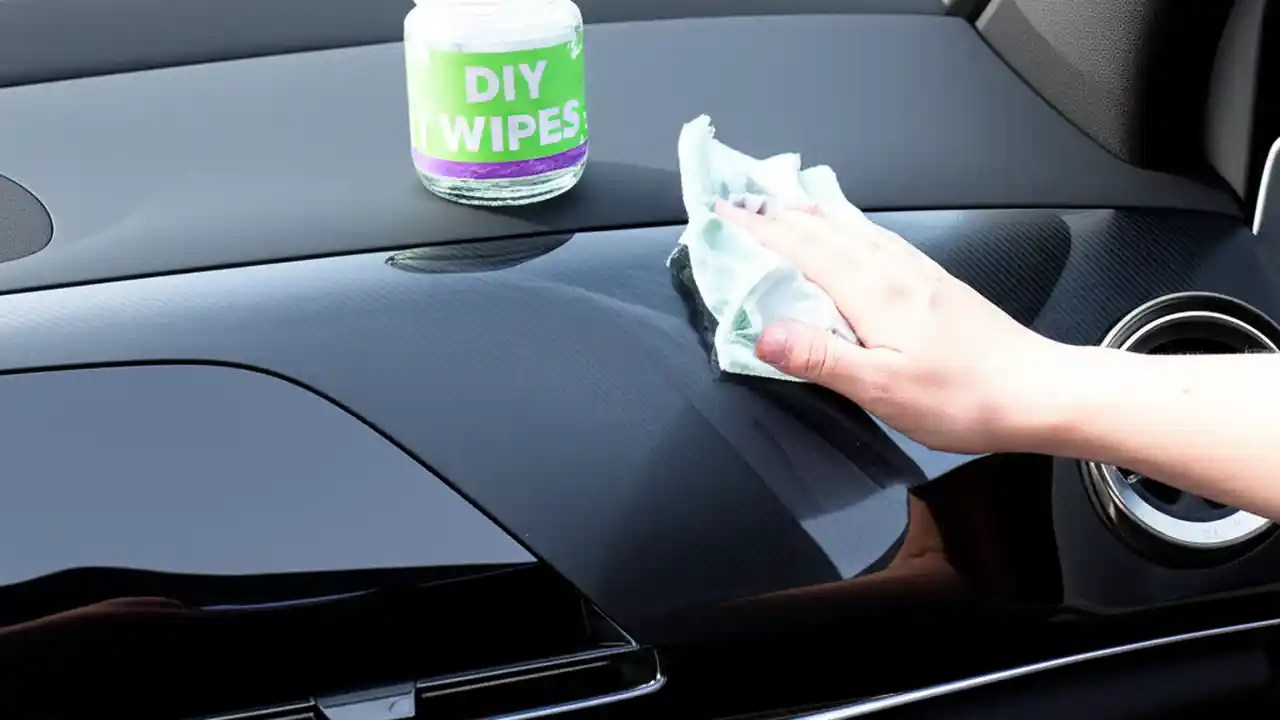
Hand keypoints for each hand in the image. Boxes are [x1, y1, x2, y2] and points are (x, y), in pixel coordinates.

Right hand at [715, 200, 1067, 453]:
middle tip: (738, 201)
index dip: (756, 232)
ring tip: (781, 202)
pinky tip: (850, 230)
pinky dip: (847, 226)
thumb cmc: (964, 398)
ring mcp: (915, 273)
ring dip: (809, 214)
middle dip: (774, 215)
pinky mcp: (932, 282)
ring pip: (850, 229)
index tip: (720, 214)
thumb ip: (821, 358)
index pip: (800, 250)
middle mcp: (892, 271)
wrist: (1039, 391)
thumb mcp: (883, 390)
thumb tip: (763, 333)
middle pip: (821, 231)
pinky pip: (876, 239)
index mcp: (873, 293)